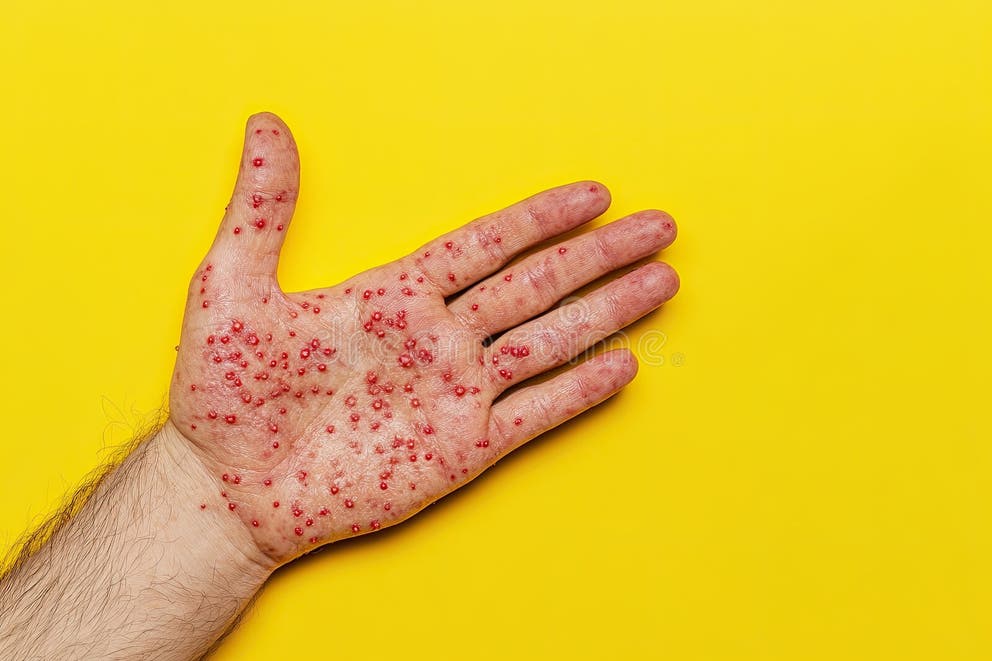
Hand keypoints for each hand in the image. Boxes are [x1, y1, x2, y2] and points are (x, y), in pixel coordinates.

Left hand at [169, 112, 677, 563]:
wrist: (229, 489)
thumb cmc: (223, 394)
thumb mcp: (233, 286)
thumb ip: (262, 206)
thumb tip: (266, 123)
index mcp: (395, 294)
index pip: (487, 243)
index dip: (542, 217)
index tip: (593, 193)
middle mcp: (438, 338)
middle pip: (538, 282)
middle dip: (600, 254)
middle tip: (658, 225)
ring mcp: (454, 393)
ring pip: (549, 340)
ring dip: (607, 310)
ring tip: (660, 281)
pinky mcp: (461, 449)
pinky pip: (535, 412)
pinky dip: (579, 390)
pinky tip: (622, 365)